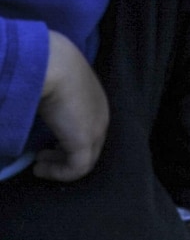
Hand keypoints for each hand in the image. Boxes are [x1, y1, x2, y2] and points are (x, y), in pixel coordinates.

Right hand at [34, 33, 103, 181]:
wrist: (53, 65)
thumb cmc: (50, 70)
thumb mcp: (57, 87)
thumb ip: (56, 102)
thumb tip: (43, 109)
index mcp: (96, 102)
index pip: (88, 130)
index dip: (67, 142)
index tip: (46, 146)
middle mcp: (101, 116)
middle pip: (89, 148)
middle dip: (64, 156)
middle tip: (41, 157)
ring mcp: (96, 129)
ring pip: (84, 161)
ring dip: (59, 167)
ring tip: (39, 164)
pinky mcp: (85, 140)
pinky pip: (77, 169)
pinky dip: (58, 173)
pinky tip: (39, 167)